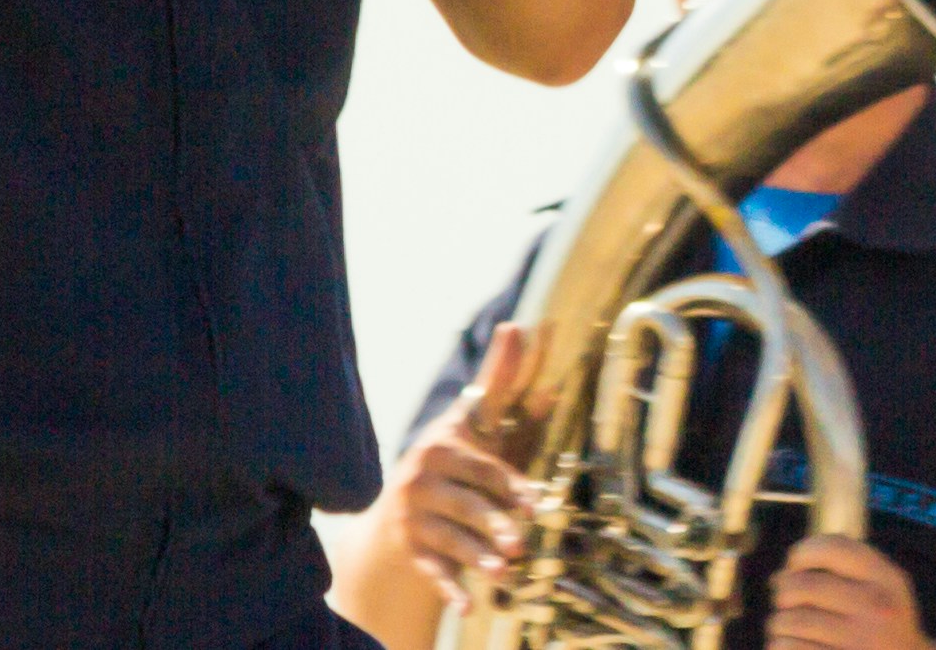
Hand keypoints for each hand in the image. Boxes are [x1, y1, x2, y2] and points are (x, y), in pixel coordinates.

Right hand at [391, 323, 543, 607]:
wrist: (401, 507)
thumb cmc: (455, 459)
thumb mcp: (477, 422)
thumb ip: (502, 383)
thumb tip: (525, 326)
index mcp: (444, 444)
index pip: (479, 464)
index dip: (507, 480)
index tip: (534, 498)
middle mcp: (422, 478)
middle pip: (467, 504)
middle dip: (495, 522)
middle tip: (522, 541)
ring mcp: (414, 516)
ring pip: (450, 539)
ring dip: (477, 557)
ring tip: (505, 571)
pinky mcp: (411, 548)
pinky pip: (432, 571)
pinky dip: (450, 590)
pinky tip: (468, 609)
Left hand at [766, 534, 930, 649]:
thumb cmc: (882, 624)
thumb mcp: (881, 589)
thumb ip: (843, 569)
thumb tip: (779, 578)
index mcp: (887, 580)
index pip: (834, 548)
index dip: (803, 551)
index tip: (794, 565)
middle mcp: (877, 609)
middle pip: (804, 586)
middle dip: (783, 591)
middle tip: (784, 601)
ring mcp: (860, 642)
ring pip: (791, 620)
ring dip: (778, 622)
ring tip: (785, 626)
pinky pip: (790, 647)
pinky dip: (780, 644)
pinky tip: (791, 645)